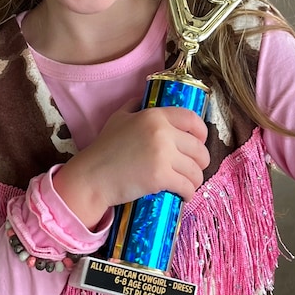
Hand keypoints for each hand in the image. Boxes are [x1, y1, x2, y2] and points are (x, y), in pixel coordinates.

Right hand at [53, 99, 209, 228]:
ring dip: (196, 179)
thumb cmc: (104, 148)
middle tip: (194, 169)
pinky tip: (184, 195)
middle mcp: (162, 133)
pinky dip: (188, 193)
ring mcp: (162, 155)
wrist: (92, 176)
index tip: (200, 142)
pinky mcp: (160, 177)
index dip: (202, 132)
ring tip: (189, 184)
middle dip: (201, 161)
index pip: (192, 119)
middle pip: (198, 148)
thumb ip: (135, 105)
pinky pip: (186, 185)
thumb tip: (145, 98)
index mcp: (155, 116)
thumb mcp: (118, 118)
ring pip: (195, 169)